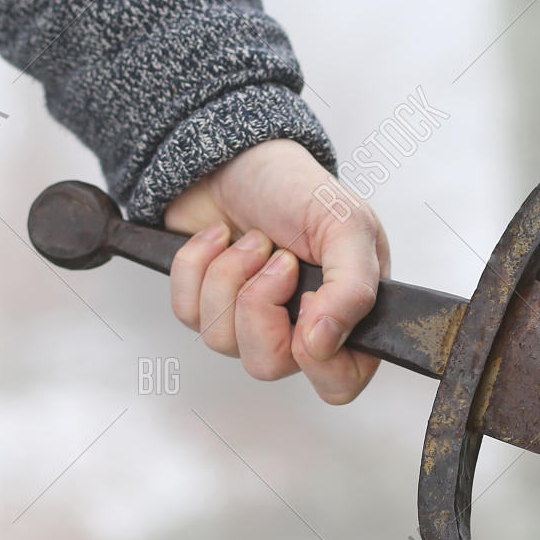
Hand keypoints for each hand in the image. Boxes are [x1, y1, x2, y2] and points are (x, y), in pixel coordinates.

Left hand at [163, 138, 388, 403]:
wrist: (237, 156)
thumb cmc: (299, 188)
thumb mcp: (345, 225)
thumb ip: (352, 288)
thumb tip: (325, 343)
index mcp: (346, 318)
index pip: (339, 384)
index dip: (317, 357)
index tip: (307, 303)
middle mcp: (296, 329)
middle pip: (268, 366)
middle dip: (259, 304)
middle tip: (276, 258)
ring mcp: (247, 322)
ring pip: (220, 342)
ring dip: (230, 275)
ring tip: (250, 240)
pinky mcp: (204, 306)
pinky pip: (187, 314)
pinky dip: (198, 266)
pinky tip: (219, 239)